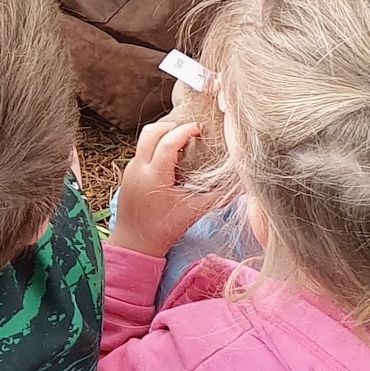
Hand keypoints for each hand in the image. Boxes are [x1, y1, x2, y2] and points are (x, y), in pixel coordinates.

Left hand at [109, 114, 220, 259]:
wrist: (134, 243)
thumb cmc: (164, 229)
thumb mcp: (194, 212)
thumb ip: (218, 197)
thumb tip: (242, 186)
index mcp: (155, 175)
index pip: (168, 141)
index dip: (185, 131)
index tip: (199, 128)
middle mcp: (139, 168)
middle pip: (150, 132)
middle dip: (170, 126)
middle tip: (189, 132)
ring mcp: (130, 170)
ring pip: (143, 142)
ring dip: (161, 137)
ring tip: (182, 146)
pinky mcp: (127, 176)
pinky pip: (141, 153)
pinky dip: (154, 149)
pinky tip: (169, 162)